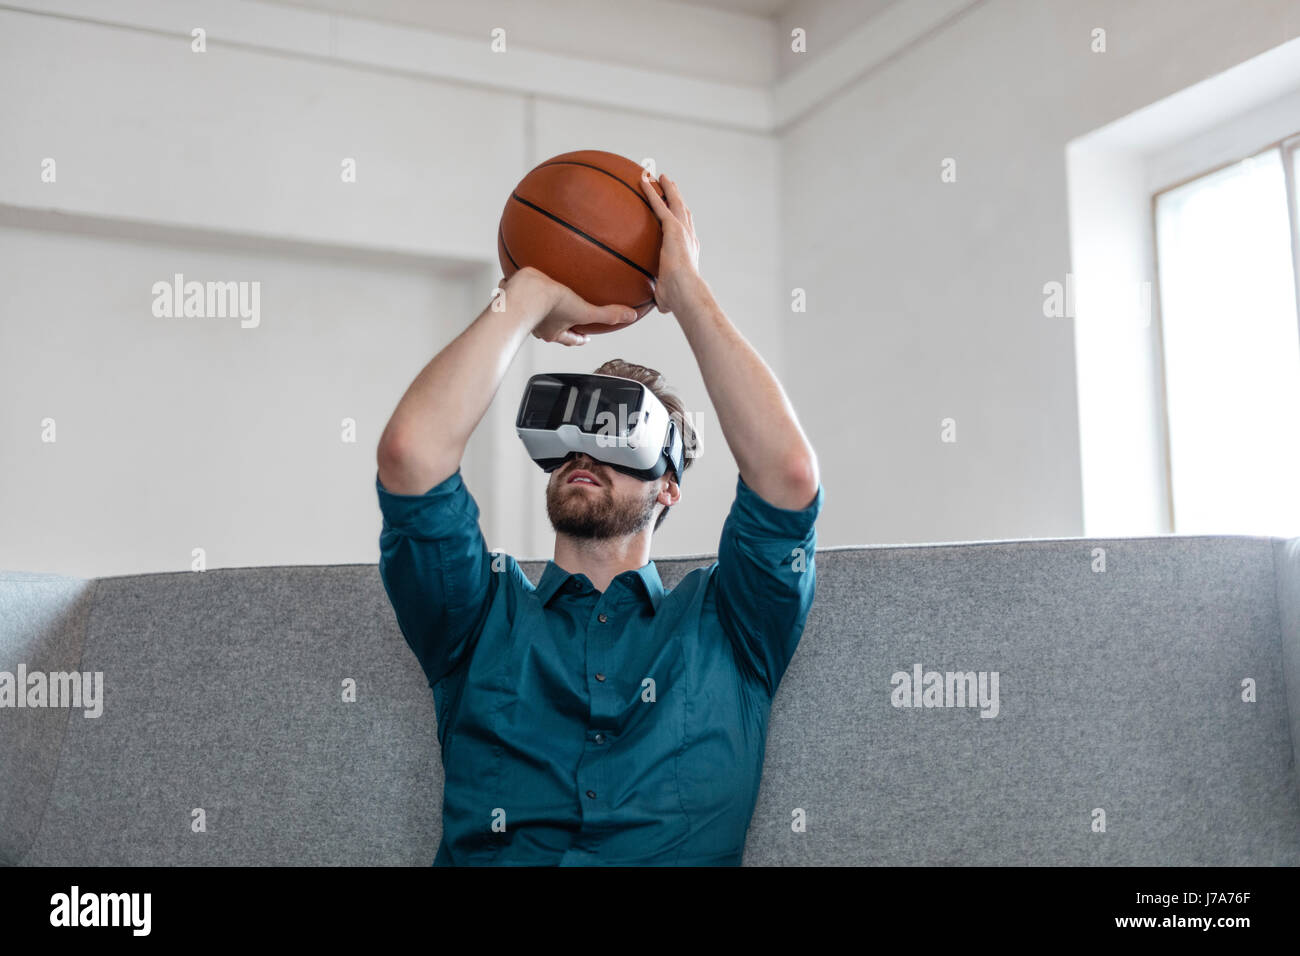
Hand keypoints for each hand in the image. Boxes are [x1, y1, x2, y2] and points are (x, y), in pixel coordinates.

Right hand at [500, 268, 638, 346]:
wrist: (524, 293)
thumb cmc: (549, 306)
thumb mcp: (585, 311)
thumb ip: (608, 314)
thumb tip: (629, 316)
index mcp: (554, 331)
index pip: (570, 339)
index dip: (579, 338)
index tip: (585, 336)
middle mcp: (537, 324)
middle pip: (551, 326)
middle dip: (559, 321)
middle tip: (566, 314)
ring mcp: (523, 309)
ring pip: (533, 309)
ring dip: (539, 303)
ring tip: (544, 292)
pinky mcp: (512, 293)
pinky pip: (515, 290)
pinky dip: (520, 285)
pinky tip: (522, 273)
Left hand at [639, 171, 701, 313]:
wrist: (685, 291)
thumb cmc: (678, 299)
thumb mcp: (668, 296)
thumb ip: (664, 296)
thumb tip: (660, 307)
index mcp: (689, 250)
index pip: (686, 230)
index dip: (682, 219)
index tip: (677, 212)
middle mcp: (688, 236)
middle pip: (682, 210)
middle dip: (676, 196)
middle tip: (669, 184)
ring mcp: (682, 230)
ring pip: (674, 202)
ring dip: (666, 188)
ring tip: (659, 176)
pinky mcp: (673, 227)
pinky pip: (659, 204)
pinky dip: (651, 191)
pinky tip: (643, 180)